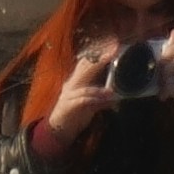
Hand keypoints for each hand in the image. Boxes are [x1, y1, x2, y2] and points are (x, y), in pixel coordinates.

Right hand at [36, 35, 127, 157]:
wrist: (58, 129)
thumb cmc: (75, 113)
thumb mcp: (90, 102)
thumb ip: (101, 96)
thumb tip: (115, 94)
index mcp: (77, 79)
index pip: (87, 61)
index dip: (99, 52)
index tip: (112, 43)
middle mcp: (72, 83)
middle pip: (85, 67)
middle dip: (100, 58)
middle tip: (114, 50)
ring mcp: (69, 94)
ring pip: (85, 84)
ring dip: (100, 86)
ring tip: (112, 89)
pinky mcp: (68, 106)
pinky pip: (83, 100)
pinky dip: (95, 99)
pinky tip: (106, 100)